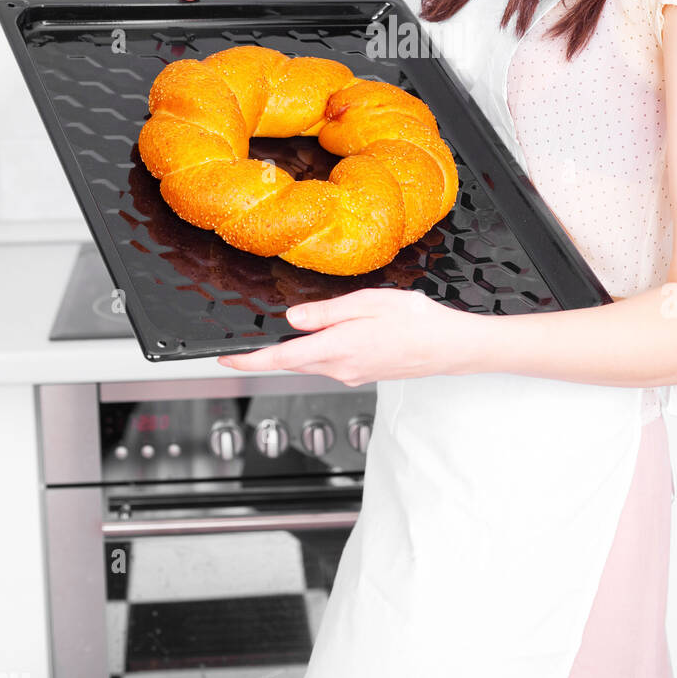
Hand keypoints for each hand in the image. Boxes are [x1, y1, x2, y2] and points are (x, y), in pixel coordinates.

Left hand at [216, 288, 493, 384]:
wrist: (451, 347)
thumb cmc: (418, 321)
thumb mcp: (369, 303)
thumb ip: (327, 312)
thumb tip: (294, 318)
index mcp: (339, 347)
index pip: (281, 358)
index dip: (249, 361)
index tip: (225, 360)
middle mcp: (341, 367)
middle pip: (292, 362)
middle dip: (267, 355)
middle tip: (244, 345)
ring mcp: (351, 374)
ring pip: (311, 363)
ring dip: (296, 351)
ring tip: (293, 331)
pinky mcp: (362, 374)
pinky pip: (329, 363)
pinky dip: (319, 351)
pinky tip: (328, 335)